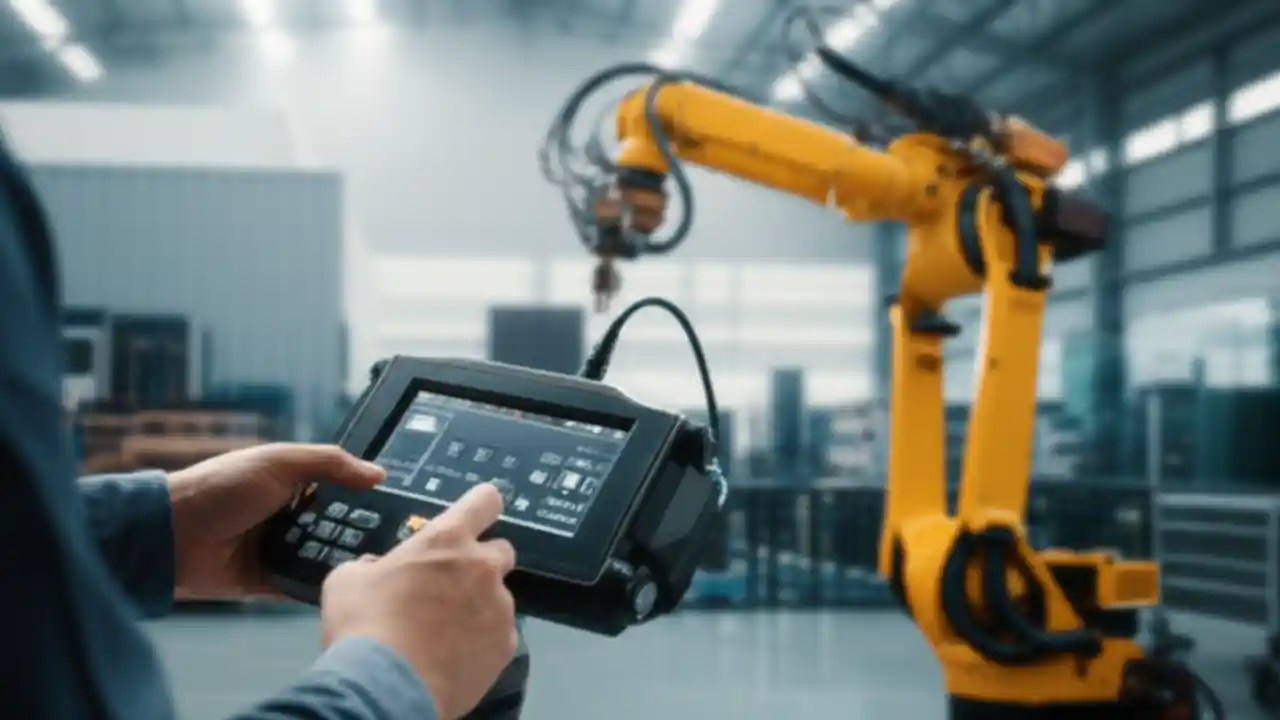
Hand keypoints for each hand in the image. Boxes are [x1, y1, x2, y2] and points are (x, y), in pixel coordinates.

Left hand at [167, 443, 383, 599]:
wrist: (171, 535)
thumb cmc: (222, 488)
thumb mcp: (279, 462)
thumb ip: (330, 463)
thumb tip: (378, 472)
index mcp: (292, 482)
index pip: (340, 490)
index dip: (367, 497)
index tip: (400, 508)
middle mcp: (290, 515)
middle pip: (338, 525)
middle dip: (363, 533)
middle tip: (397, 542)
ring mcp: (280, 548)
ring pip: (325, 556)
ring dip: (344, 559)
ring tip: (378, 565)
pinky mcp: (270, 580)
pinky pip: (303, 585)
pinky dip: (321, 586)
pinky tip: (349, 587)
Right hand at [320, 483, 518, 719]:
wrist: (385, 687)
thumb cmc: (363, 624)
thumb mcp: (348, 581)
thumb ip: (371, 566)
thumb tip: (378, 569)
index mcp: (447, 539)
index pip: (485, 501)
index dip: (481, 506)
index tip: (474, 517)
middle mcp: (482, 567)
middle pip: (501, 551)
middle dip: (480, 563)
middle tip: (450, 587)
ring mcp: (500, 607)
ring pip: (498, 598)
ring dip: (479, 607)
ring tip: (445, 634)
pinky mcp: (506, 645)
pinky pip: (499, 635)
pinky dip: (481, 642)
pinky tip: (454, 658)